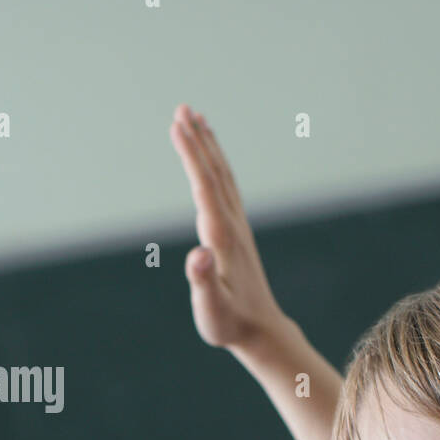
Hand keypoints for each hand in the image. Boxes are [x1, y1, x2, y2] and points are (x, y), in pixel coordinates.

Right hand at [169, 103, 299, 355]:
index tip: (177, 125)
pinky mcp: (238, 234)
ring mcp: (238, 228)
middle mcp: (233, 226)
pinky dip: (215, 166)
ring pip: (223, 177)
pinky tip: (210, 158)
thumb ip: (204, 283)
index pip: (204, 187)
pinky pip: (226, 189)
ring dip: (209, 147)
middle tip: (183, 107)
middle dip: (198, 140)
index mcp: (223, 238)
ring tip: (196, 118)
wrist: (262, 332)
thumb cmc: (231, 325)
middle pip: (215, 173)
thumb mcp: (212, 310)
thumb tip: (198, 255)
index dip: (191, 155)